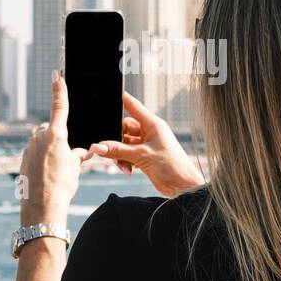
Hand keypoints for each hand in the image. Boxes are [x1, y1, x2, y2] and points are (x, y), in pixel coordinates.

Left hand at [18, 71, 90, 225]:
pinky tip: (46, 176)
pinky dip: (41, 161)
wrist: (42, 207)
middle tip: (66, 157)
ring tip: (56, 171)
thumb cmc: (62, 185)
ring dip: (49, 151)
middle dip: (57, 138)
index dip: (59, 90)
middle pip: (50, 129)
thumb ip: (78, 154)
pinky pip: (34, 154)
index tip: (57, 74)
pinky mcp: (22, 160)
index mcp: (56, 135)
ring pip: (41, 142)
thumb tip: (82, 152)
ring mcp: (28, 149)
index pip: (59, 107)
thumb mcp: (75, 167)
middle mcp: (39, 138)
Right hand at [87, 91, 204, 196]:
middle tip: (109, 150)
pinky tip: (128, 170)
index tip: (110, 93)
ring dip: (120, 154)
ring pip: (125, 144)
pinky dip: (125, 162)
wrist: (183, 187)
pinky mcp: (146, 157)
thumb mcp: (141, 156)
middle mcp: (150, 132)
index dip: (121, 99)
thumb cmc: (171, 166)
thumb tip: (97, 147)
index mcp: (153, 124)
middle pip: (124, 128)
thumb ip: (117, 151)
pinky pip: (128, 155)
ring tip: (123, 166)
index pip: (133, 106)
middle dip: (116, 140)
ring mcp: (148, 144)